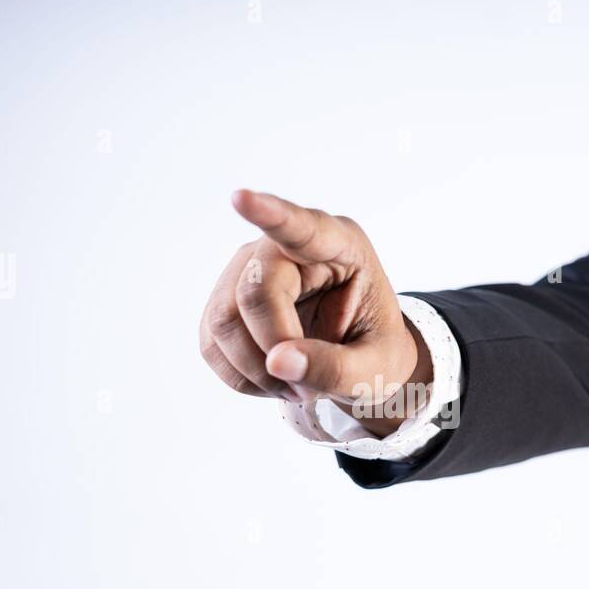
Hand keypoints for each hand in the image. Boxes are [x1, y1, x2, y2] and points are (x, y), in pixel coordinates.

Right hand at [200, 190, 432, 436]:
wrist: (359, 357)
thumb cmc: (375, 351)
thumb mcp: (377, 369)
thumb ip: (337, 368)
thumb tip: (277, 363)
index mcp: (341, 246)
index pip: (302, 227)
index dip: (269, 214)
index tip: (241, 198)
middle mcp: (287, 247)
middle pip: (254, 291)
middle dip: (274, 349)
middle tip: (308, 390)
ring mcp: (249, 268)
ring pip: (223, 320)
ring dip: (255, 370)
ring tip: (296, 386)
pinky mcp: (225, 298)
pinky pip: (212, 343)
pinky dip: (240, 376)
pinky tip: (272, 380)